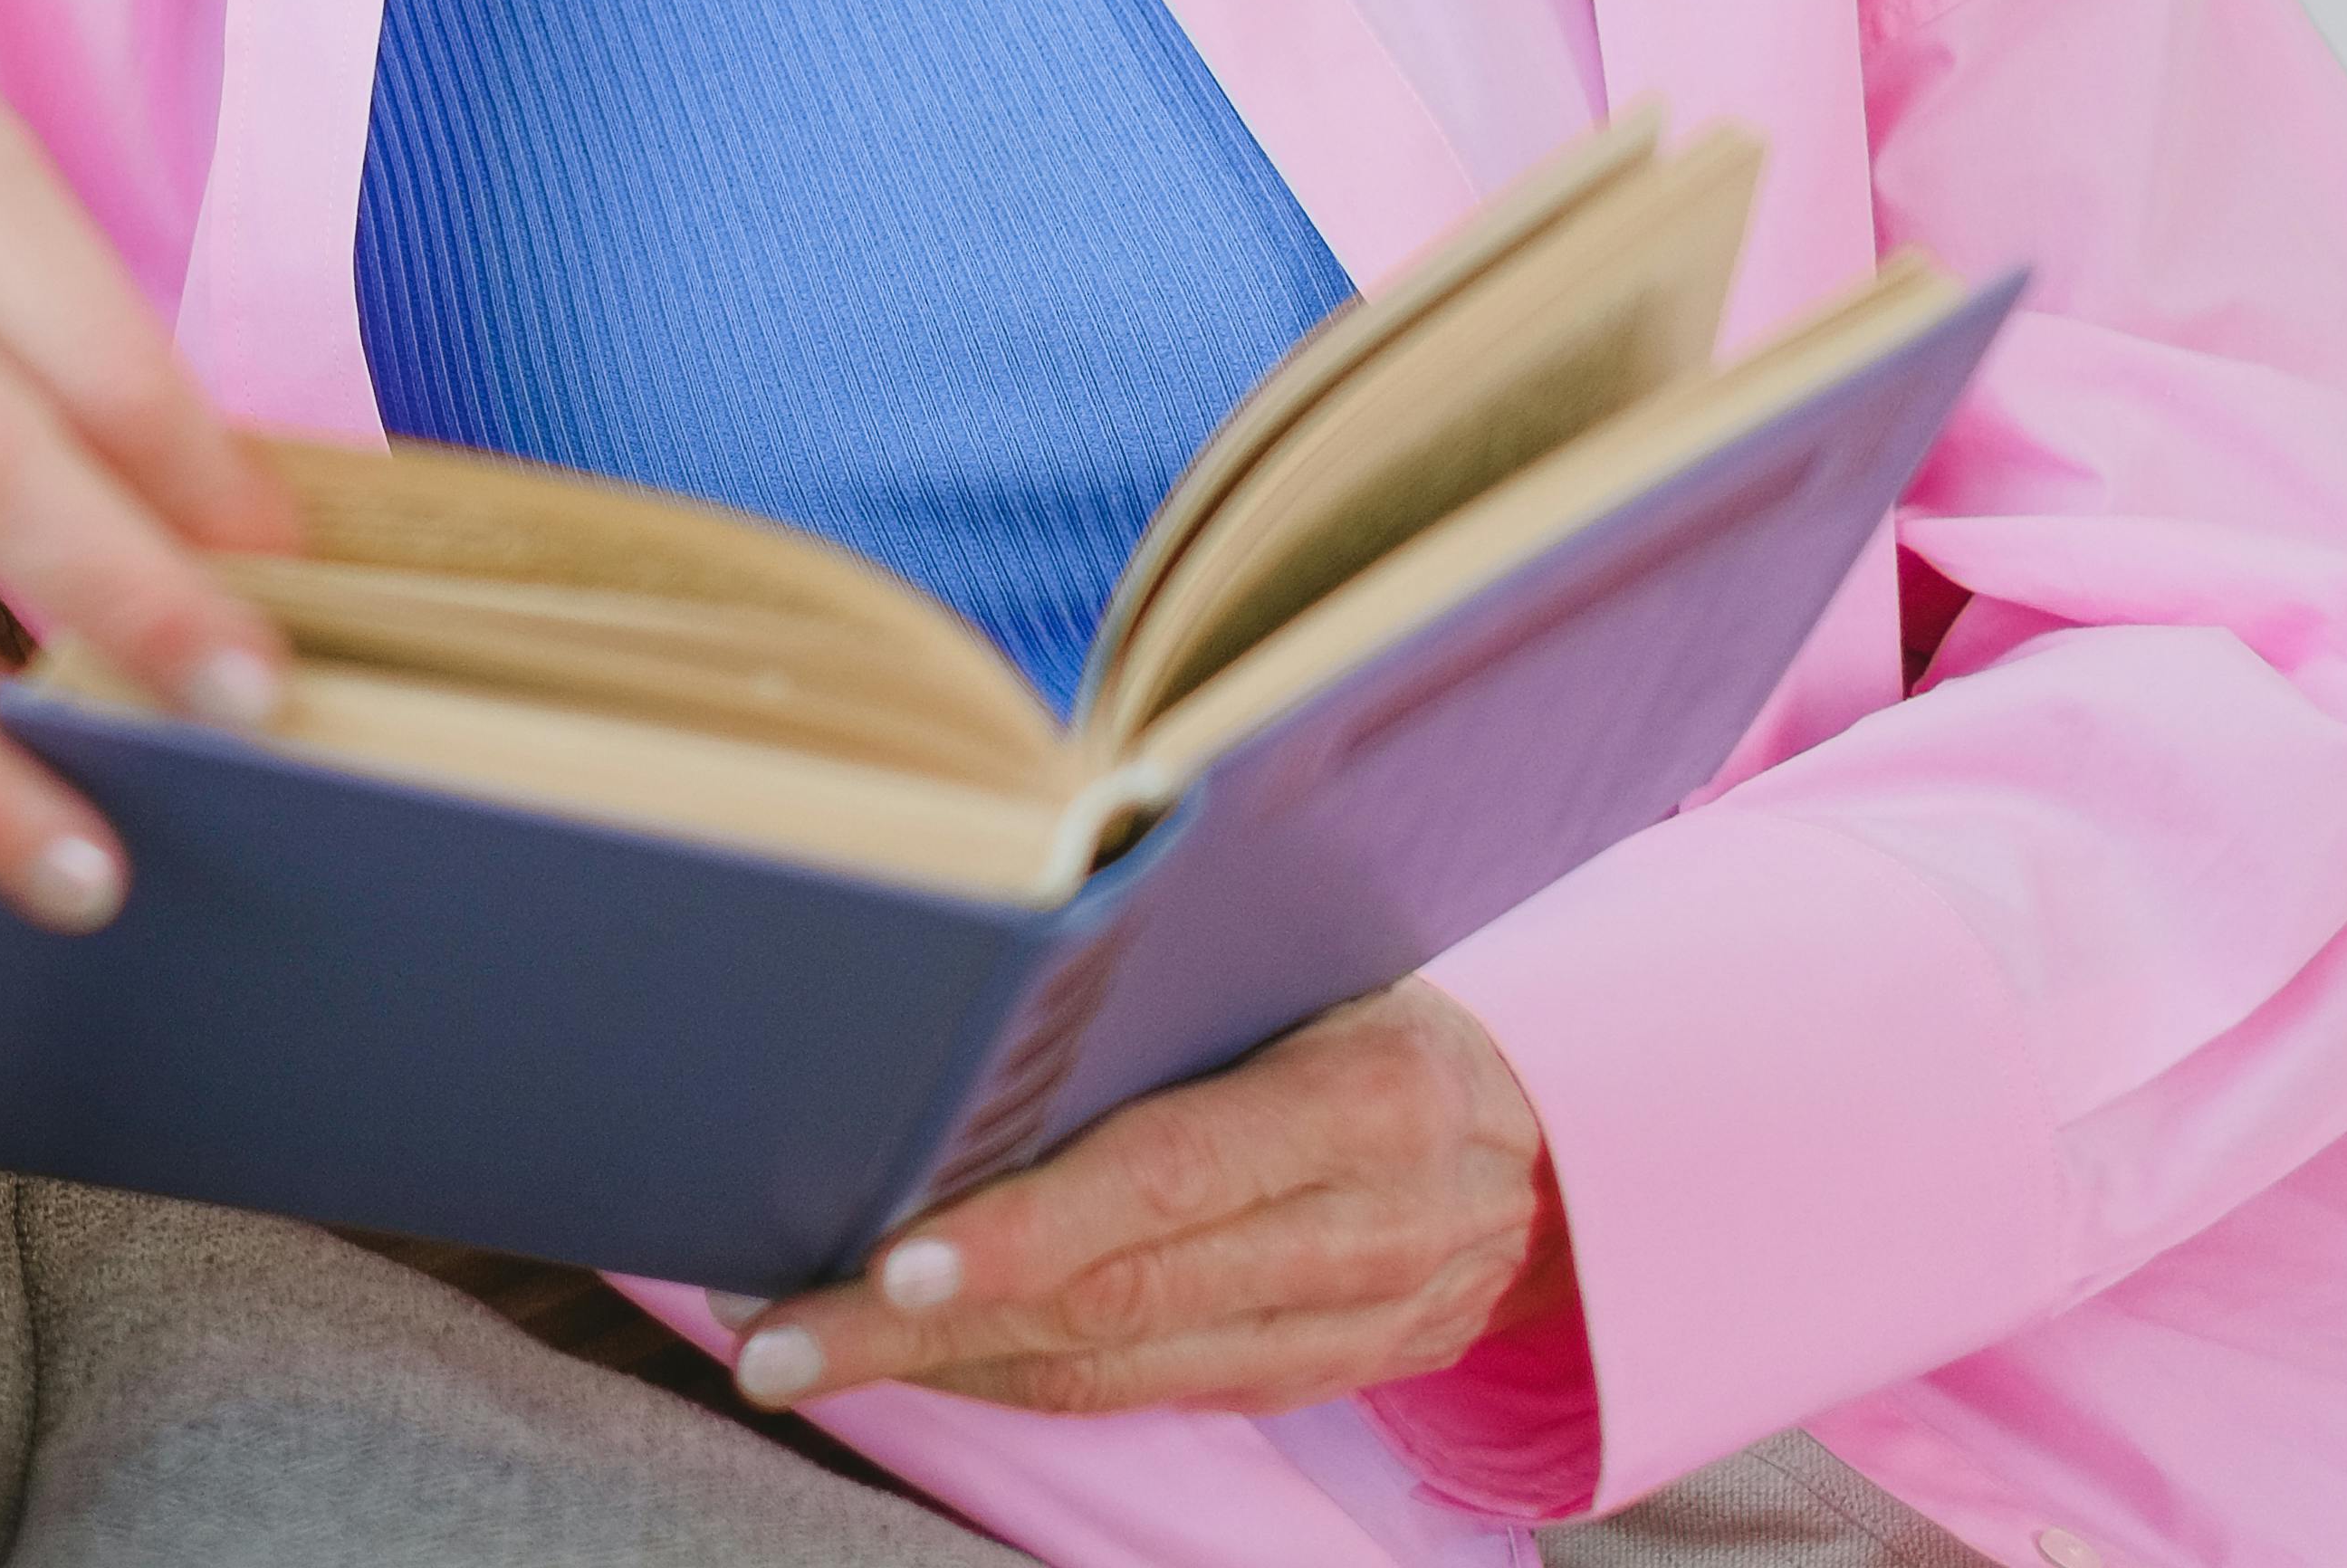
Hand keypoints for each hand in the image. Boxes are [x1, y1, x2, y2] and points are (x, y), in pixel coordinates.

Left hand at [725, 981, 1567, 1418]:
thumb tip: (995, 960)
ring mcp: (1343, 1326)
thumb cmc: (1398, 999)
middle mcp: (1361, 1233)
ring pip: (1112, 1369)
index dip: (1026, 1230)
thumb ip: (1184, 978)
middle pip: (1111, 1298)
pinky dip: (1014, 1379)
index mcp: (1366, 1099)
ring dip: (939, 1368)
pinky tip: (909, 1357)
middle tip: (769, 1333)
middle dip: (920, 1324)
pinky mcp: (1313, 1377)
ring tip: (792, 1351)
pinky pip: (1141, 1392)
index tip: (892, 1253)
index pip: (1169, 1178)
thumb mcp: (1326, 953)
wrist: (1577, 1144)